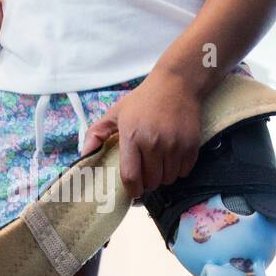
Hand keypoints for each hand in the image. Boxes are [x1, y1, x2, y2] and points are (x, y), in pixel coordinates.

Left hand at [79, 70, 203, 198]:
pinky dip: (178, 170)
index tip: (133, 191)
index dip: (132, 190)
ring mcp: (175, 145)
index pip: (131, 176)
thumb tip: (83, 155)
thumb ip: (97, 134)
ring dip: (163, 177)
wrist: (176, 84)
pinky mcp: (191, 145)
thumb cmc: (143, 100)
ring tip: (159, 165)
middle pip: (152, 181)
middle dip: (148, 183)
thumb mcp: (116, 112)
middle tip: (146, 174)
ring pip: (169, 179)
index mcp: (132, 136)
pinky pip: (184, 171)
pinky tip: (172, 158)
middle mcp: (154, 143)